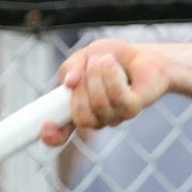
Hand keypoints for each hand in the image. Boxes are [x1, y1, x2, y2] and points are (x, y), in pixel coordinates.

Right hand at [38, 39, 170, 144]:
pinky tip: (110, 62)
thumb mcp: (83, 56)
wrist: (144, 55)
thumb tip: (69, 82)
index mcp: (79, 110)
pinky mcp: (133, 108)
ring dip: (97, 76)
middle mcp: (97, 119)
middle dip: (81, 87)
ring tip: (103, 59)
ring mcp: (116, 116)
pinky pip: (118, 98)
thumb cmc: (112, 58)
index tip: (46, 125)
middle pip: (81, 117)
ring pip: (99, 105)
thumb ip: (70, 68)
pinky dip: (111, 76)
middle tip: (89, 64)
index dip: (52, 136)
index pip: (61, 135)